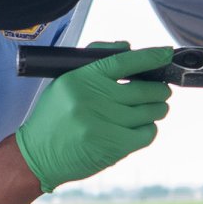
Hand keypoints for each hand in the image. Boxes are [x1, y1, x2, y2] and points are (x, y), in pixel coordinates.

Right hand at [14, 44, 173, 192]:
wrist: (37, 155)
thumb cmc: (54, 117)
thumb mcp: (66, 82)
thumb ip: (96, 61)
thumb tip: (128, 48)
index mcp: (80, 79)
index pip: (123, 61)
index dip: (150, 57)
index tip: (165, 54)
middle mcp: (92, 99)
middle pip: (143, 89)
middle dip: (160, 89)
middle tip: (162, 90)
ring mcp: (103, 124)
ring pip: (149, 111)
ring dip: (158, 108)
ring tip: (156, 108)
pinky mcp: (113, 147)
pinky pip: (146, 133)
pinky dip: (149, 128)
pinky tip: (142, 126)